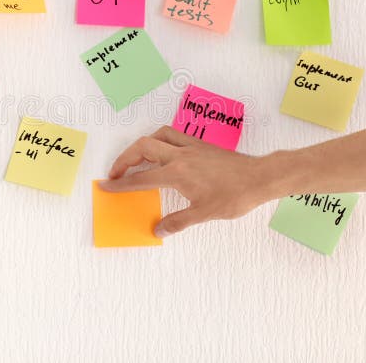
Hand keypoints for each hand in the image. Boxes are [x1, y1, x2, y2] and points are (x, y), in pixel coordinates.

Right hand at [100, 126, 286, 237]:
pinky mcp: (201, 145)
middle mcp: (181, 155)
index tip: (105, 185)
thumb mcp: (204, 214)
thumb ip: (178, 222)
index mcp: (177, 173)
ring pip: (158, 135)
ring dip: (142, 145)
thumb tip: (158, 230)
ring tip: (137, 158)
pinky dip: (162, 141)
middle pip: (143, 148)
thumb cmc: (235, 195)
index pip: (141, 179)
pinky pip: (174, 136)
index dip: (120, 183)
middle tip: (116, 173)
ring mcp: (191, 147)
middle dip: (124, 159)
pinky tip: (164, 153)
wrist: (259, 177)